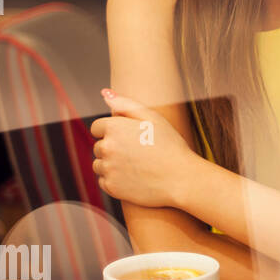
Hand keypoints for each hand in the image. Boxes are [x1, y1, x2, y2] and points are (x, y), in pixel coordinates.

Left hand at [89, 90, 196, 206]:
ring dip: (111, 164)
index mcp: (114, 128)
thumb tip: (104, 93)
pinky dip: (115, 180)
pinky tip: (134, 178)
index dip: (114, 131)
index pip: (97, 127)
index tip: (130, 138)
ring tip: (136, 166)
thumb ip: (126, 104)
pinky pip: (104, 181)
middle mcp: (106, 147)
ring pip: (99, 164)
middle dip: (113, 148)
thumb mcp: (153, 119)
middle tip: (138, 153)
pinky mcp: (110, 186)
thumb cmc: (171, 146)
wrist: (181, 179)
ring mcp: (107, 168)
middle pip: (98, 146)